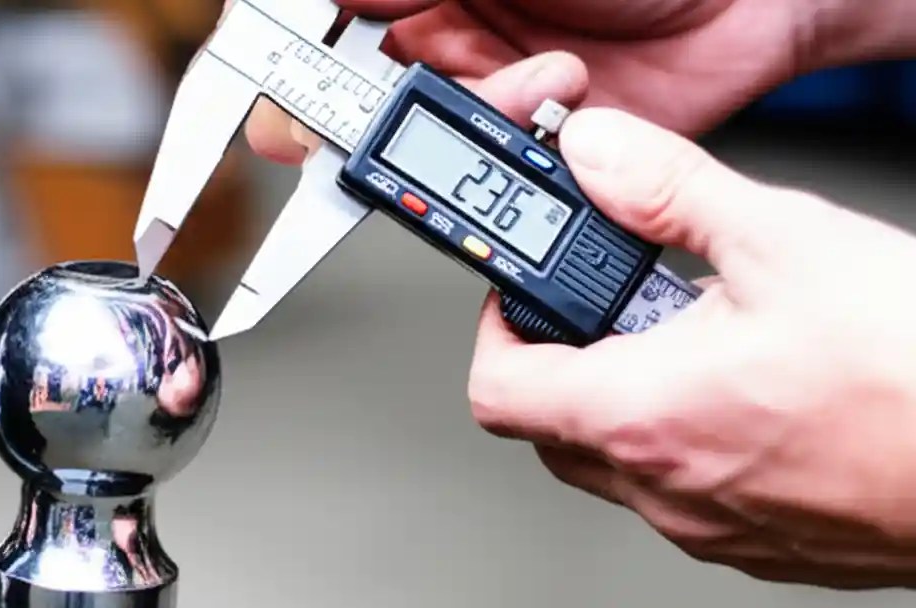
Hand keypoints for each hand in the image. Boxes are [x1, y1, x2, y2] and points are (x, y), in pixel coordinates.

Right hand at [245, 0, 818, 164]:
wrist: (751, 8)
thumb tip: (342, 6)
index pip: (324, 28)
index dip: (286, 63)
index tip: (267, 93)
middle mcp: (447, 39)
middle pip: (360, 97)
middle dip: (370, 119)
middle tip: (381, 124)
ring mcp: (492, 99)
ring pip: (430, 144)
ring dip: (476, 126)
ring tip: (541, 83)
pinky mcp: (537, 153)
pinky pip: (494, 180)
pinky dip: (520, 160)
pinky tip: (563, 114)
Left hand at [468, 106, 915, 589]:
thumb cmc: (913, 373)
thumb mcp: (784, 241)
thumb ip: (669, 193)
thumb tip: (601, 159)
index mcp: (641, 414)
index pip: (497, 392)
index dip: (495, 335)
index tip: (524, 297)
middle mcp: (664, 488)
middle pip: (548, 430)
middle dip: (559, 365)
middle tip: (610, 313)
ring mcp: (712, 530)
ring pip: (616, 467)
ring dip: (627, 404)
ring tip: (696, 346)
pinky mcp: (763, 549)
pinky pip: (683, 499)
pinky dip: (686, 445)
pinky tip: (751, 398)